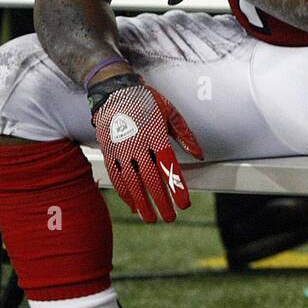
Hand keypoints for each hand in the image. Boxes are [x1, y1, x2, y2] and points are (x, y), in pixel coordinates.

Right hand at [88, 73, 204, 222]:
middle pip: (150, 180)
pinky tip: (133, 204)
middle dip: (161, 202)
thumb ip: (185, 136)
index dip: (176, 187)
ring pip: (132, 182)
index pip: (168, 167)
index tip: (184, 203)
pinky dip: (124, 192)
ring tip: (151, 218)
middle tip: (170, 218)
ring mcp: (120, 149)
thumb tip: (200, 155)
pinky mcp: (108, 150)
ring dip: (142, 203)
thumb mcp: (171, 113)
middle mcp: (137, 144)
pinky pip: (116, 176)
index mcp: (155, 135)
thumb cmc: (147, 101)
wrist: (113, 90)